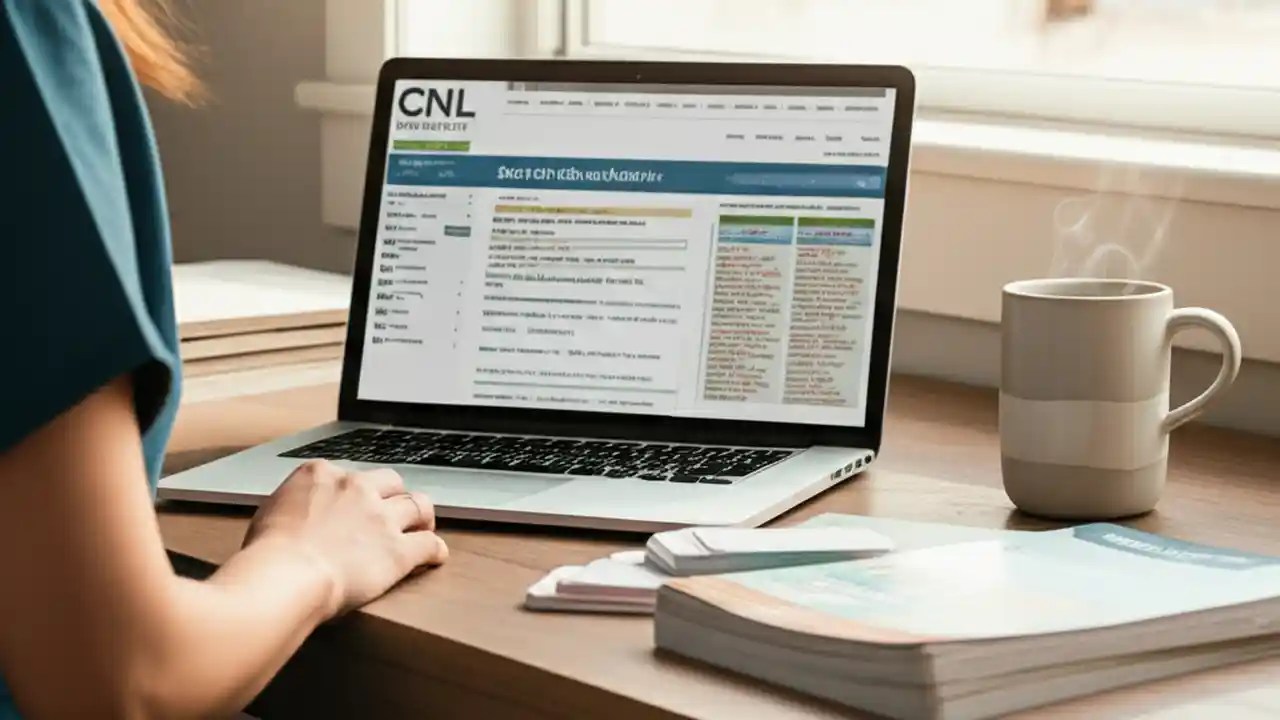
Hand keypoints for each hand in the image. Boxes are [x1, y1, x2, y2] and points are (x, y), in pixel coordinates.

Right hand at [243, 460, 447, 617]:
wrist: (285, 576)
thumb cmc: (267, 553)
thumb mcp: (270, 512)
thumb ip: (294, 505)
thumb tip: (297, 515)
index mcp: (323, 474)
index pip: (350, 474)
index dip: (355, 491)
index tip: (355, 503)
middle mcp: (356, 488)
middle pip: (391, 482)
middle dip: (394, 496)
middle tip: (394, 512)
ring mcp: (381, 518)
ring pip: (418, 506)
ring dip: (422, 517)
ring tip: (424, 526)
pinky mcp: (398, 550)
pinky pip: (429, 544)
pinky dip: (435, 550)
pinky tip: (436, 556)